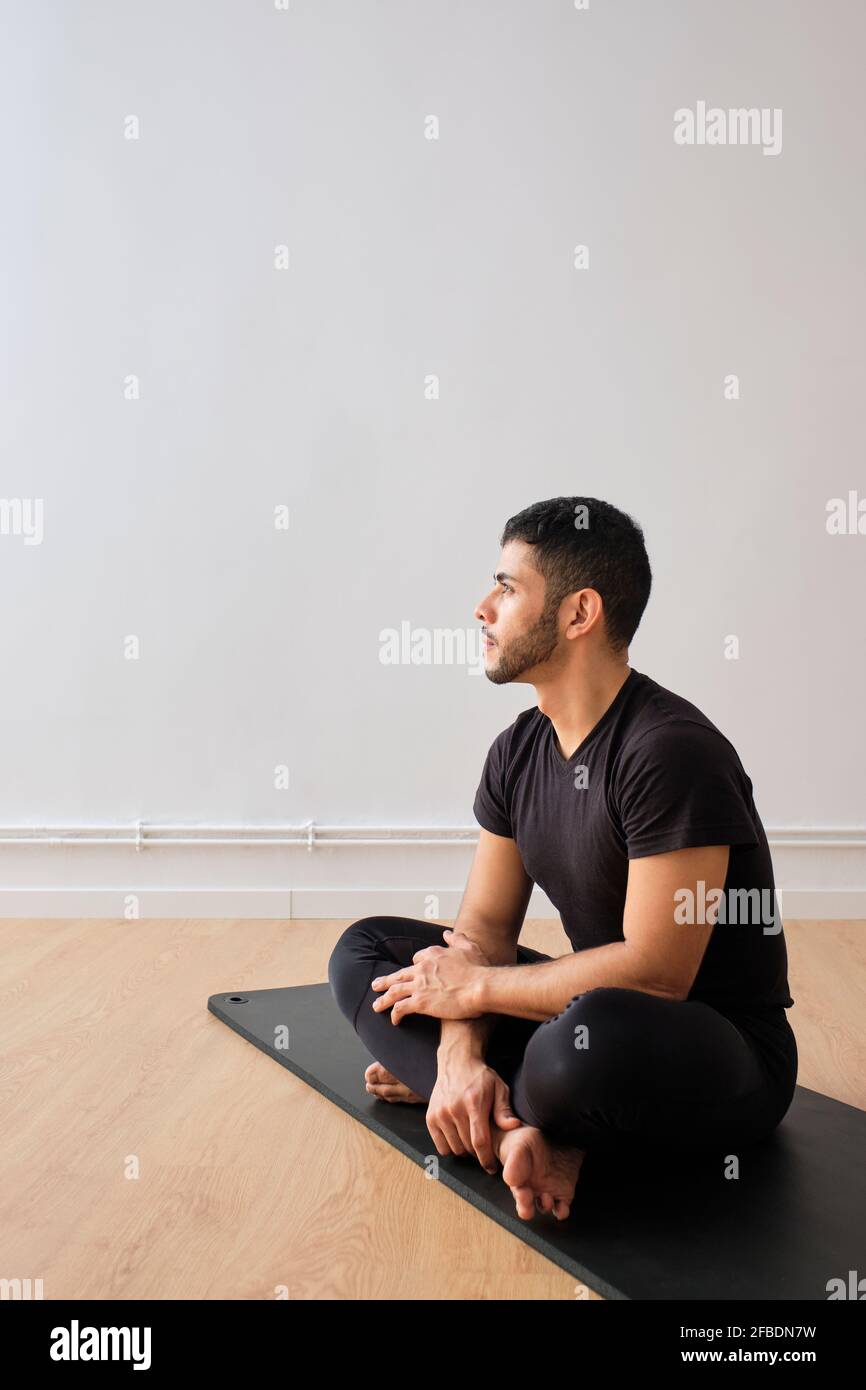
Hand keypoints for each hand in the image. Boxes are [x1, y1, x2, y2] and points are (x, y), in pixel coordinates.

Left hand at [371, 928, 487, 1023]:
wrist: (480, 987)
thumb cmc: (478, 970)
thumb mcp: (469, 948)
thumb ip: (457, 939)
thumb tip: (447, 933)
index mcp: (433, 954)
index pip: (416, 959)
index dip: (413, 967)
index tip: (411, 973)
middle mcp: (422, 968)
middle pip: (399, 974)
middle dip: (386, 981)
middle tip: (376, 985)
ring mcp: (419, 985)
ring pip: (394, 991)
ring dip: (383, 999)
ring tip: (376, 1006)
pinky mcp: (420, 1002)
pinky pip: (401, 1008)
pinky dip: (395, 1014)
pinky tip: (394, 1020)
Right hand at [427, 1053, 521, 1172]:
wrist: (457, 1062)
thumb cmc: (481, 1077)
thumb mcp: (499, 1088)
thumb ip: (504, 1110)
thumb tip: (513, 1126)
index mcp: (474, 1104)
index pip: (479, 1141)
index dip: (486, 1159)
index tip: (491, 1167)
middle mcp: (454, 1109)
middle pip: (467, 1147)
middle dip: (478, 1154)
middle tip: (484, 1148)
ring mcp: (440, 1114)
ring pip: (454, 1149)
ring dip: (464, 1151)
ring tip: (471, 1140)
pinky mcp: (430, 1117)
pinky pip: (441, 1146)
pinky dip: (450, 1147)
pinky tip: (458, 1138)